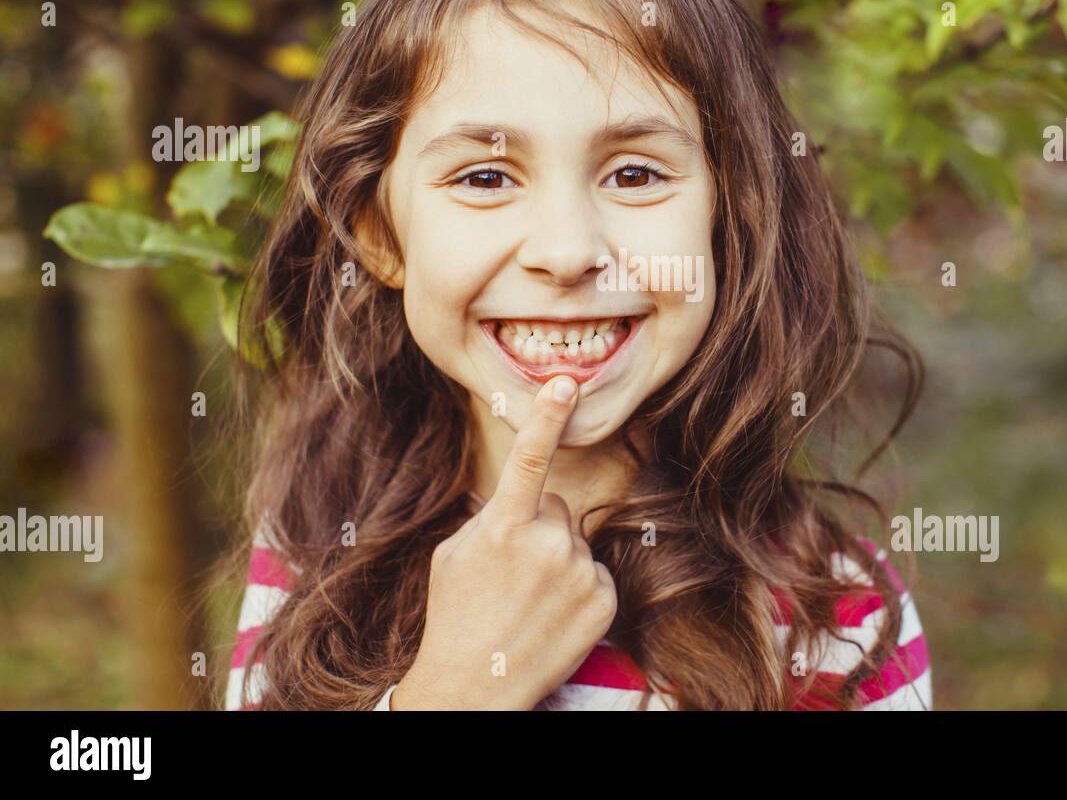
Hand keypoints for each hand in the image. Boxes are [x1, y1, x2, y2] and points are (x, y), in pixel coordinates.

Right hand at [391, 375, 617, 709]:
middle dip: (538, 528)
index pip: (530, 459)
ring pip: (575, 542)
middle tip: (511, 573)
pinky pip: (595, 572)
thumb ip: (491, 517)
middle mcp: (547, 543)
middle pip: (555, 508)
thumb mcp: (455, 554)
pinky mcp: (605, 599)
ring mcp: (580, 571)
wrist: (475, 688)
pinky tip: (552, 615)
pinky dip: (578, 589)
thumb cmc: (455, 615)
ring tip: (528, 600)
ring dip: (557, 560)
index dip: (547, 417)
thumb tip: (518, 495)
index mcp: (503, 526)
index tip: (566, 384)